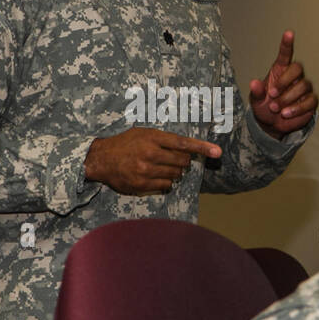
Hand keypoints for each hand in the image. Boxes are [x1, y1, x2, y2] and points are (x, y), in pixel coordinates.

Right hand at [84, 128, 221, 194]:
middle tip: (176, 159)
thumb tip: (188, 150)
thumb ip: (164, 140)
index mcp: (152, 138)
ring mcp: (146, 170)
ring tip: (163, 166)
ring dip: (175, 171)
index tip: (217, 152)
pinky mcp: (142, 184)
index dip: (202, 148)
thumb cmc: (125, 144)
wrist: (101, 159)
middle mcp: (150, 154)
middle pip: (182, 161)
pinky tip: (157, 175)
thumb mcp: (143, 133)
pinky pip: (166, 185)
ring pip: (176, 174)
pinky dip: (167, 181)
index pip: (183, 143)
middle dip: (183, 160)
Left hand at [249, 30, 316, 139]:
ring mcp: (304, 88)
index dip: (287, 44)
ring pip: (303, 86)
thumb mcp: (256, 100)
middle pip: (297, 68)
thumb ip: (256, 92)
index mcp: (280, 71)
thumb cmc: (264, 107)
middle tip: (272, 95)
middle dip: (285, 81)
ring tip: (276, 108)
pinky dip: (297, 108)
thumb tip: (253, 83)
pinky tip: (286, 113)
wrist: (272, 124)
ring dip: (288, 98)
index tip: (289, 33)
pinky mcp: (310, 101)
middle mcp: (293, 77)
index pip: (285, 54)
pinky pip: (310, 101)